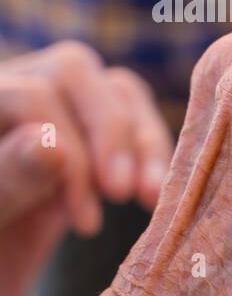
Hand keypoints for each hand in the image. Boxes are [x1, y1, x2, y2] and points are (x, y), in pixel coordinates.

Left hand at [0, 43, 171, 295]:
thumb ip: (7, 180)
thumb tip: (52, 144)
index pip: (33, 95)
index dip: (69, 152)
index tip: (87, 223)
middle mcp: (12, 94)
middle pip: (74, 71)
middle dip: (111, 132)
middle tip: (122, 194)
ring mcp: (54, 112)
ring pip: (113, 91)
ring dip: (142, 145)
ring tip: (148, 198)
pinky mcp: (90, 138)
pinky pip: (134, 118)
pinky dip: (153, 154)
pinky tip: (152, 194)